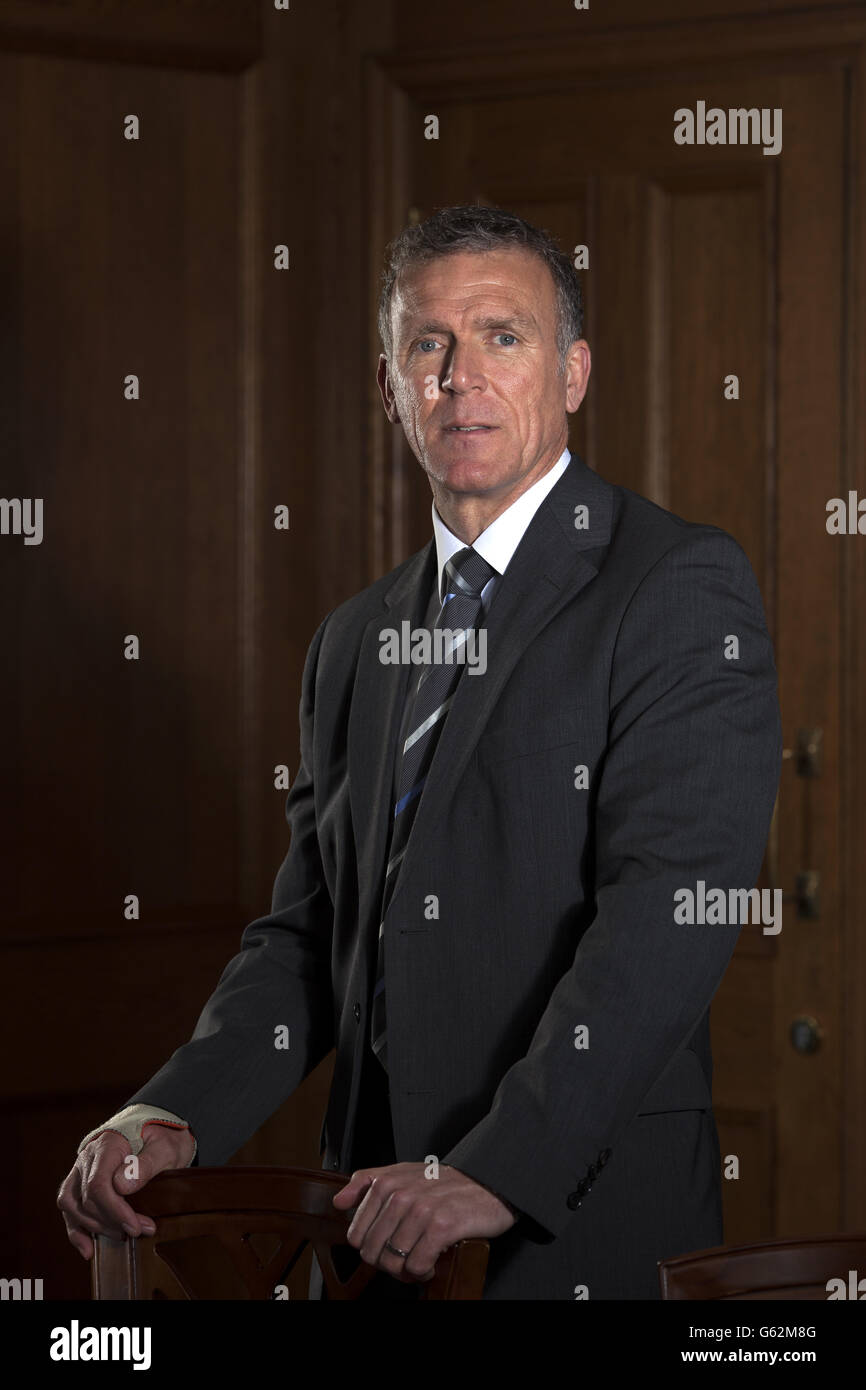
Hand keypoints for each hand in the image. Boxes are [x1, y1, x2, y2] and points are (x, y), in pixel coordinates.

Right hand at [57, 1122, 195, 1259]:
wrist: (158, 1128)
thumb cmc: (163, 1137)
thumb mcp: (165, 1147)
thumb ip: (146, 1163)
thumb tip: (121, 1186)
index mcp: (108, 1144)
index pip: (98, 1184)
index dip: (114, 1211)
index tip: (135, 1227)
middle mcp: (88, 1157)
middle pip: (87, 1198)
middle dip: (112, 1221)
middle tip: (140, 1231)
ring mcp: (81, 1170)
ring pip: (72, 1206)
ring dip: (96, 1228)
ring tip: (122, 1237)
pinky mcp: (80, 1183)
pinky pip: (69, 1209)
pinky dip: (76, 1231)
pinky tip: (88, 1249)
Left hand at [331, 1162, 516, 1281]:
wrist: (488, 1183)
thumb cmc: (444, 1182)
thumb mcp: (403, 1172)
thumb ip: (367, 1182)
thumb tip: (339, 1203)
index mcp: (387, 1183)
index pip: (356, 1234)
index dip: (370, 1248)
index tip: (387, 1246)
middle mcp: (401, 1195)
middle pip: (372, 1252)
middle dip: (386, 1263)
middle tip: (404, 1258)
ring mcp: (421, 1210)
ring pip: (393, 1262)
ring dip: (405, 1271)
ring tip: (418, 1262)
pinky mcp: (442, 1227)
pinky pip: (417, 1266)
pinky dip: (422, 1273)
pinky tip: (431, 1264)